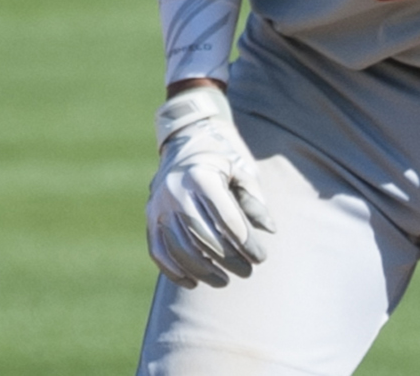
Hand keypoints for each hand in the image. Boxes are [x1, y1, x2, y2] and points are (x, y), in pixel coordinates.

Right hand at [147, 85, 276, 286]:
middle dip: (228, 260)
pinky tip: (194, 282)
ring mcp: (158, 205)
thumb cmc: (221, 156)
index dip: (245, 243)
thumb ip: (254, 199)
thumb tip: (268, 230)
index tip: (261, 257)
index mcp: (201, 176)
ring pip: (179, 249)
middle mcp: (175, 191)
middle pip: (203, 237)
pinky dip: (174, 271)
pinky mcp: (150, 217)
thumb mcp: (242, 169)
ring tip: (224, 281)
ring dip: (203, 271)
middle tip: (247, 272)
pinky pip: (158, 251)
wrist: (186, 137)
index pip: (226, 219)